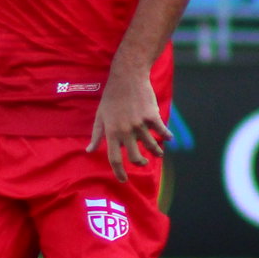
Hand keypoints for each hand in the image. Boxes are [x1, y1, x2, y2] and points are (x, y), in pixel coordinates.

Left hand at [86, 66, 169, 181]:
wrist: (127, 76)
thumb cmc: (111, 96)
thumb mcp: (100, 116)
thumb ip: (96, 135)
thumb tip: (89, 151)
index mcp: (111, 132)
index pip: (114, 158)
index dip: (119, 172)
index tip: (123, 180)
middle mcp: (125, 130)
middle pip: (135, 157)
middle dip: (141, 164)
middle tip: (144, 163)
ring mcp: (139, 123)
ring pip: (151, 146)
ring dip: (157, 152)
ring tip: (159, 153)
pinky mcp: (151, 115)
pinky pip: (162, 131)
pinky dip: (167, 136)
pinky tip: (169, 139)